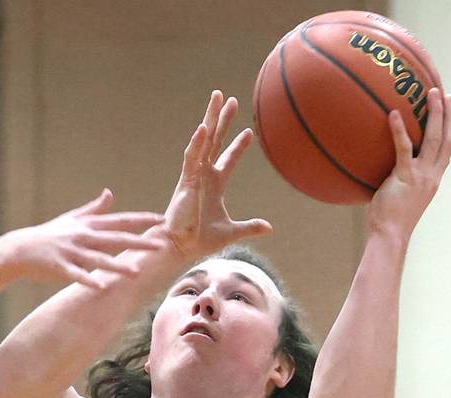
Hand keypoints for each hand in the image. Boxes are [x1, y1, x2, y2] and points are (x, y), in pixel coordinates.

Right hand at [3, 189, 165, 288]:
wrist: (19, 248)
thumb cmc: (48, 234)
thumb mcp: (71, 218)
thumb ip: (93, 208)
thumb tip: (109, 192)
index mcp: (87, 225)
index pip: (119, 221)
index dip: (141, 220)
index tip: (161, 220)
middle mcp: (82, 236)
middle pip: (114, 239)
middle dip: (138, 242)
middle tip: (159, 246)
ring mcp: (70, 252)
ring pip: (98, 259)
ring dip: (117, 266)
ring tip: (136, 273)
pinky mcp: (59, 267)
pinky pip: (76, 275)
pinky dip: (88, 280)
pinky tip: (102, 287)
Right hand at [163, 90, 271, 258]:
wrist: (181, 247)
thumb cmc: (200, 240)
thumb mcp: (231, 232)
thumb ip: (250, 227)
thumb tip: (269, 228)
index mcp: (213, 184)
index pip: (228, 159)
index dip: (238, 146)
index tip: (249, 131)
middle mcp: (203, 175)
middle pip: (214, 140)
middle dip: (222, 119)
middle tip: (230, 99)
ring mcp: (194, 175)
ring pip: (203, 140)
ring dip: (210, 118)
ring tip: (218, 98)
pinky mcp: (186, 181)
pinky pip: (191, 157)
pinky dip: (197, 142)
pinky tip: (204, 126)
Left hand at [366, 88, 450, 239]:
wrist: (389, 234)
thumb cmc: (388, 218)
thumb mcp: (401, 194)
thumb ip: (401, 178)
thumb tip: (384, 167)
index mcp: (434, 178)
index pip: (448, 148)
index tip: (450, 110)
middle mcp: (433, 174)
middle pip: (446, 138)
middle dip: (447, 114)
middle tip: (443, 94)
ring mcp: (421, 175)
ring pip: (434, 138)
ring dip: (434, 114)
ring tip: (430, 94)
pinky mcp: (405, 176)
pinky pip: (403, 148)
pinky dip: (399, 130)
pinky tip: (392, 114)